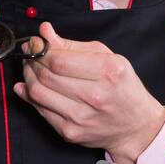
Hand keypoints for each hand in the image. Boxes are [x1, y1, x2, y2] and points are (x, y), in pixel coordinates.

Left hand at [12, 22, 164, 163]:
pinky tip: (29, 86)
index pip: (60, 60)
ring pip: (38, 93)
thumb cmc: (123, 88)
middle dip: (32, 60)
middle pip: (46, 75)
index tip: (35, 43)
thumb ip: (74, 46)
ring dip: (28, 77)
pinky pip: (40, 110)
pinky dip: (29, 96)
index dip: (40, 50)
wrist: (136, 126)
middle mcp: (96, 96)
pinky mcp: (70, 132)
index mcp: (109, 72)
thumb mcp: (109, 58)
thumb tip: (45, 32)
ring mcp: (81, 117)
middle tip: (30, 53)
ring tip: (30, 68)